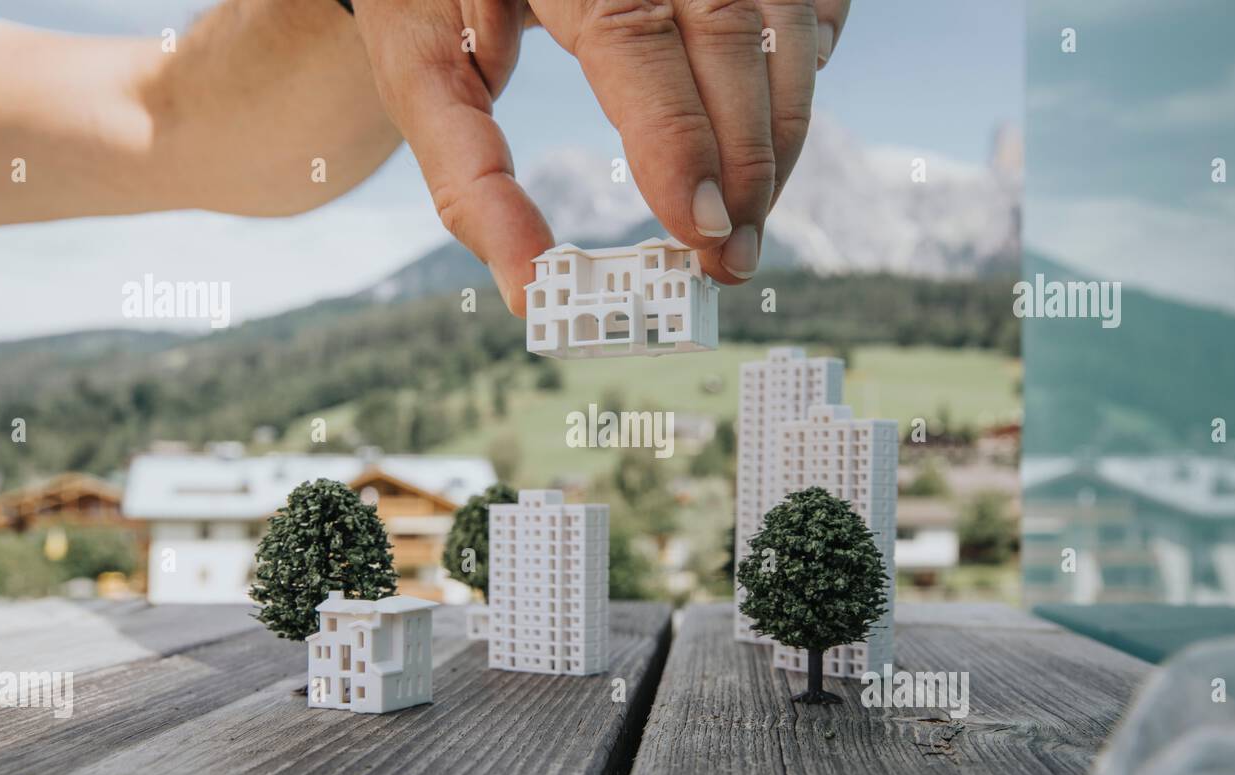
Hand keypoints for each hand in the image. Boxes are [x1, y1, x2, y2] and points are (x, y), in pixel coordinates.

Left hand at [352, 0, 849, 314]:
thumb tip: (526, 287)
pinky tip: (767, 129)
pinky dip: (802, 74)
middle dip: (744, 159)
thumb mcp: (424, 70)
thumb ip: (469, 176)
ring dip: (781, 133)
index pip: (631, 34)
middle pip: (725, 31)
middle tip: (729, 258)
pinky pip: (810, 5)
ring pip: (781, 23)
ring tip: (747, 218)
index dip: (677, 137)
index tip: (698, 231)